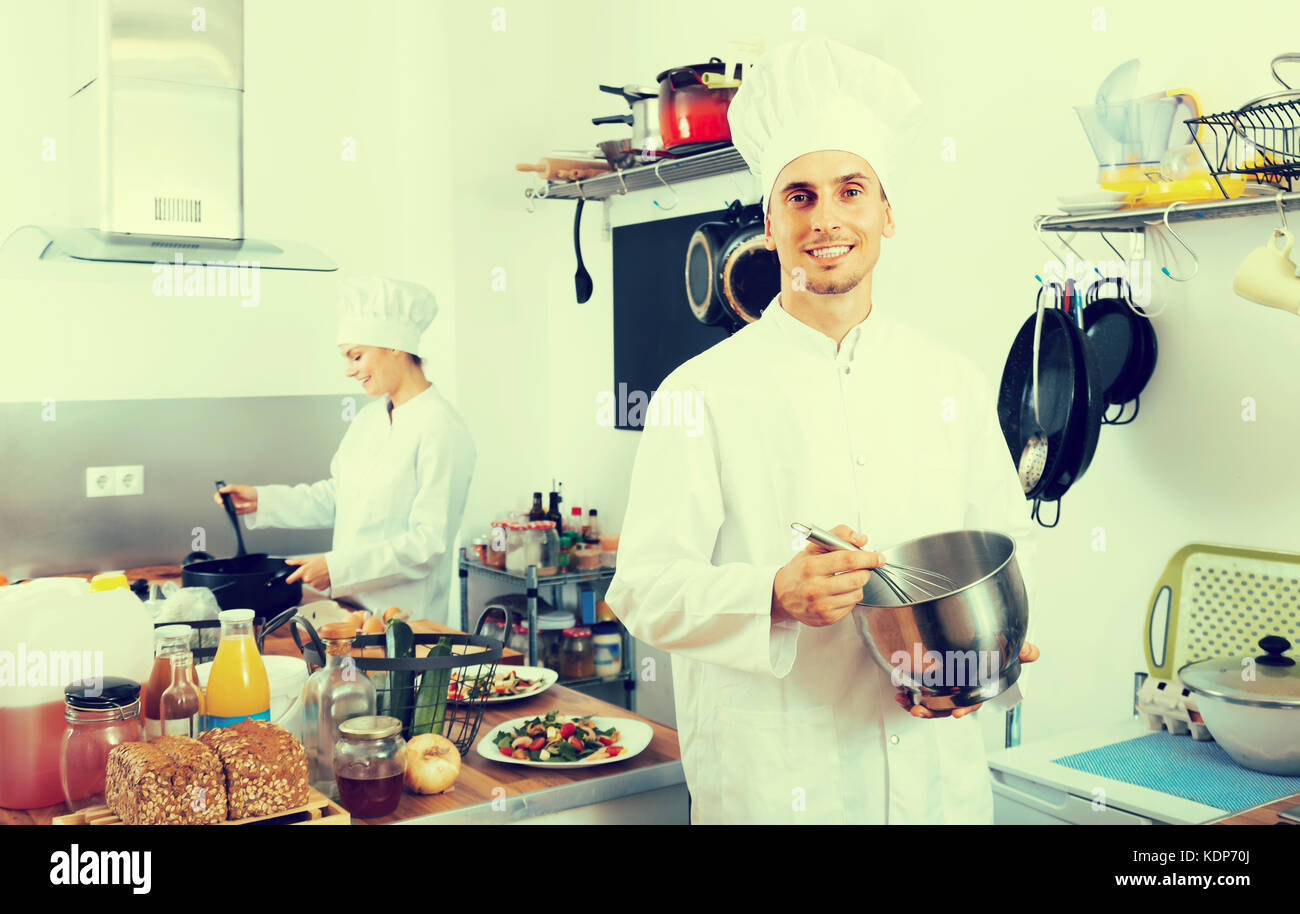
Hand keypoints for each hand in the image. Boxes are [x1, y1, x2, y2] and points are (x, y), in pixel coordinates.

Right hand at [214, 484, 257, 514]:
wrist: (260, 500)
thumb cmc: (251, 492)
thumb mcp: (241, 489)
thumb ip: (230, 488)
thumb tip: (221, 489)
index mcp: (229, 492)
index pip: (219, 495)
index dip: (217, 498)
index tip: (220, 501)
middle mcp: (229, 499)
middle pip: (222, 504)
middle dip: (227, 505)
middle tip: (234, 505)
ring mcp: (233, 505)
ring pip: (230, 509)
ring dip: (238, 506)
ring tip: (247, 503)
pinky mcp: (237, 511)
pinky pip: (236, 512)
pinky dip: (242, 509)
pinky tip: (247, 506)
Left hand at [284, 555, 330, 590]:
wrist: (336, 566)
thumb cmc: (323, 561)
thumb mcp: (309, 559)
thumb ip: (297, 561)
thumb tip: (288, 562)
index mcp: (303, 571)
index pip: (290, 580)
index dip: (290, 579)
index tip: (291, 578)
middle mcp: (307, 579)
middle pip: (301, 580)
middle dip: (305, 576)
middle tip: (313, 570)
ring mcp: (313, 585)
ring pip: (309, 583)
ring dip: (312, 580)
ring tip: (319, 573)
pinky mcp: (319, 588)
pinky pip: (316, 587)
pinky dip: (318, 583)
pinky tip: (322, 578)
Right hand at [772, 524, 883, 626]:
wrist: (781, 596)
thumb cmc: (799, 570)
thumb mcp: (813, 548)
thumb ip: (838, 536)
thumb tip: (861, 539)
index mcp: (811, 567)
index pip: (848, 560)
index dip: (868, 558)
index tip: (878, 557)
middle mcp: (815, 588)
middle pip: (857, 579)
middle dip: (865, 571)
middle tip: (862, 568)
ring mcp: (820, 606)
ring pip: (857, 594)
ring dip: (857, 585)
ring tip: (845, 580)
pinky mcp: (826, 618)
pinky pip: (851, 606)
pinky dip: (850, 597)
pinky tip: (838, 592)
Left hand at [894, 641, 1039, 718]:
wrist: (977, 636)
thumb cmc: (993, 648)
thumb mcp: (1008, 648)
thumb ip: (1020, 651)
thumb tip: (1031, 653)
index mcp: (978, 685)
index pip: (974, 700)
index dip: (967, 707)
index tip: (958, 712)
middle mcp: (960, 689)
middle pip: (947, 706)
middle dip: (933, 711)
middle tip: (920, 709)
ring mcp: (944, 686)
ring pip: (931, 702)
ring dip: (918, 705)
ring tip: (905, 702)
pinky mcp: (930, 679)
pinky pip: (919, 691)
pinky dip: (908, 692)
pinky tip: (900, 690)